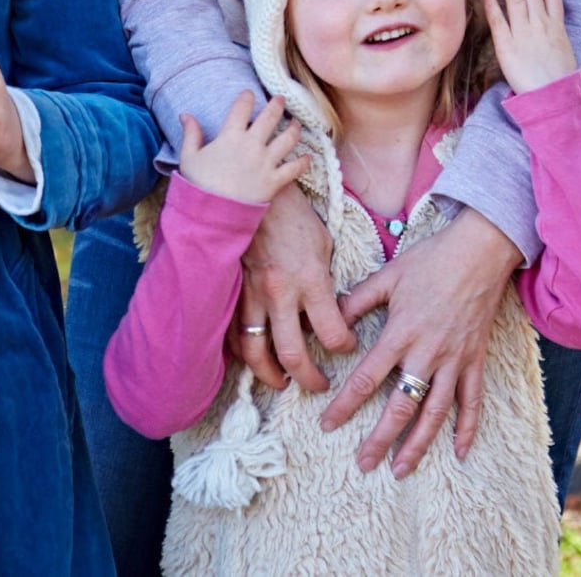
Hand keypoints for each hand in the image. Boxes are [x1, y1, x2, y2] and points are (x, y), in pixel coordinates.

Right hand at [180, 91, 308, 203]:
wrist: (211, 215)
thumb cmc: (198, 185)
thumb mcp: (189, 157)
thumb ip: (190, 134)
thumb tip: (185, 114)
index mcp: (230, 136)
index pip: (242, 107)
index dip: (247, 97)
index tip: (250, 93)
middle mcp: (252, 145)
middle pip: (271, 117)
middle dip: (278, 104)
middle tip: (281, 98)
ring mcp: (266, 162)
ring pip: (288, 138)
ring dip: (294, 128)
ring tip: (296, 123)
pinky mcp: (275, 181)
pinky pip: (295, 168)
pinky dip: (303, 162)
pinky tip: (308, 156)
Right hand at [236, 182, 356, 390]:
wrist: (256, 195)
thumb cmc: (295, 217)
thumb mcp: (323, 245)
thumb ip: (325, 282)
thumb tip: (330, 309)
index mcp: (310, 279)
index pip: (332, 331)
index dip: (344, 346)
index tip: (347, 345)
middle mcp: (281, 293)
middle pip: (292, 354)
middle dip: (308, 378)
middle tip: (319, 385)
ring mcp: (252, 295)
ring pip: (255, 352)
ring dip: (269, 375)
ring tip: (281, 382)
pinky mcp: (233, 293)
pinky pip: (233, 333)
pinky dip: (243, 352)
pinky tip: (254, 358)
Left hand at [322, 207, 521, 475]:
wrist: (479, 251)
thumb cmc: (432, 260)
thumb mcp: (389, 275)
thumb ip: (358, 299)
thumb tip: (331, 320)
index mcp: (401, 333)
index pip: (366, 378)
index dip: (345, 405)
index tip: (328, 424)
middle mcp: (427, 353)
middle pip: (401, 406)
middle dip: (380, 439)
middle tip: (363, 464)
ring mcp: (454, 359)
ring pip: (435, 412)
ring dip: (418, 444)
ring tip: (401, 469)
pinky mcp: (475, 359)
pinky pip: (472, 400)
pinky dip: (467, 428)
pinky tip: (459, 452)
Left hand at [483, 0, 576, 94]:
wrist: (553, 98)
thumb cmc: (560, 80)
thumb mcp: (564, 51)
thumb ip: (555, 35)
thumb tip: (550, 26)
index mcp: (556, 26)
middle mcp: (540, 24)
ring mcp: (524, 33)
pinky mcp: (507, 45)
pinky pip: (498, 19)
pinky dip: (493, 3)